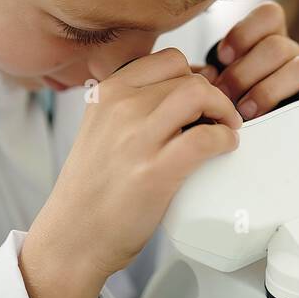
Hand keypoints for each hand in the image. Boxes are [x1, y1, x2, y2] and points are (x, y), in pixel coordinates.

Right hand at [20, 48, 241, 297]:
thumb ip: (130, 105)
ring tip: (226, 130)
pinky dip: (224, 139)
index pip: (167, 59)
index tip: (202, 96)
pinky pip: (206, 137)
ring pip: (199, 95)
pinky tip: (224, 148)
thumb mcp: (100, 128)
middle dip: (213, 95)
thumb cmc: (92, 190)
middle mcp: (120, 107)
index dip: (194, 76)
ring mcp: (137, 137)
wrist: (72, 238)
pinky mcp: (155, 171)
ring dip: (223, 111)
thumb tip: (185, 87)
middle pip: (187, 76)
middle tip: (220, 118)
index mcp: (107, 93)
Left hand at [206, 1, 298, 126]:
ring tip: (249, 113)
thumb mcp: (221, 97)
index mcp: (272, 46)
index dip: (245, 32)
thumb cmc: (240, 125)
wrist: (280, 161)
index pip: (270, 15)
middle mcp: (298, 58)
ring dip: (270, 88)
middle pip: (277, 45)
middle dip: (245, 72)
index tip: (222, 59)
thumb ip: (212, 80)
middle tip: (225, 99)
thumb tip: (197, 75)